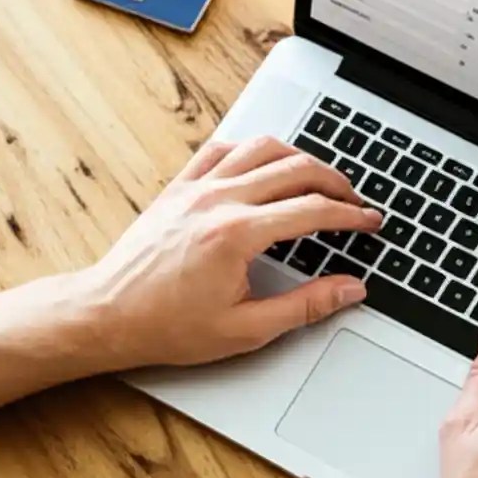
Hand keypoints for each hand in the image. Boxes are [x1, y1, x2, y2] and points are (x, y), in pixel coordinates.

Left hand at [81, 136, 381, 368]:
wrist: (107, 315)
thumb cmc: (168, 326)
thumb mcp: (247, 329)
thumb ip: (306, 306)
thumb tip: (349, 289)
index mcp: (237, 235)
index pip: (312, 210)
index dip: (351, 215)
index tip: (370, 221)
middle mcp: (218, 201)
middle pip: (296, 169)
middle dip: (335, 182)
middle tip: (354, 201)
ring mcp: (196, 188)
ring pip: (263, 148)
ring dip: (300, 158)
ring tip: (320, 179)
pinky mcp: (179, 186)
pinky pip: (223, 149)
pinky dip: (254, 150)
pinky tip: (267, 164)